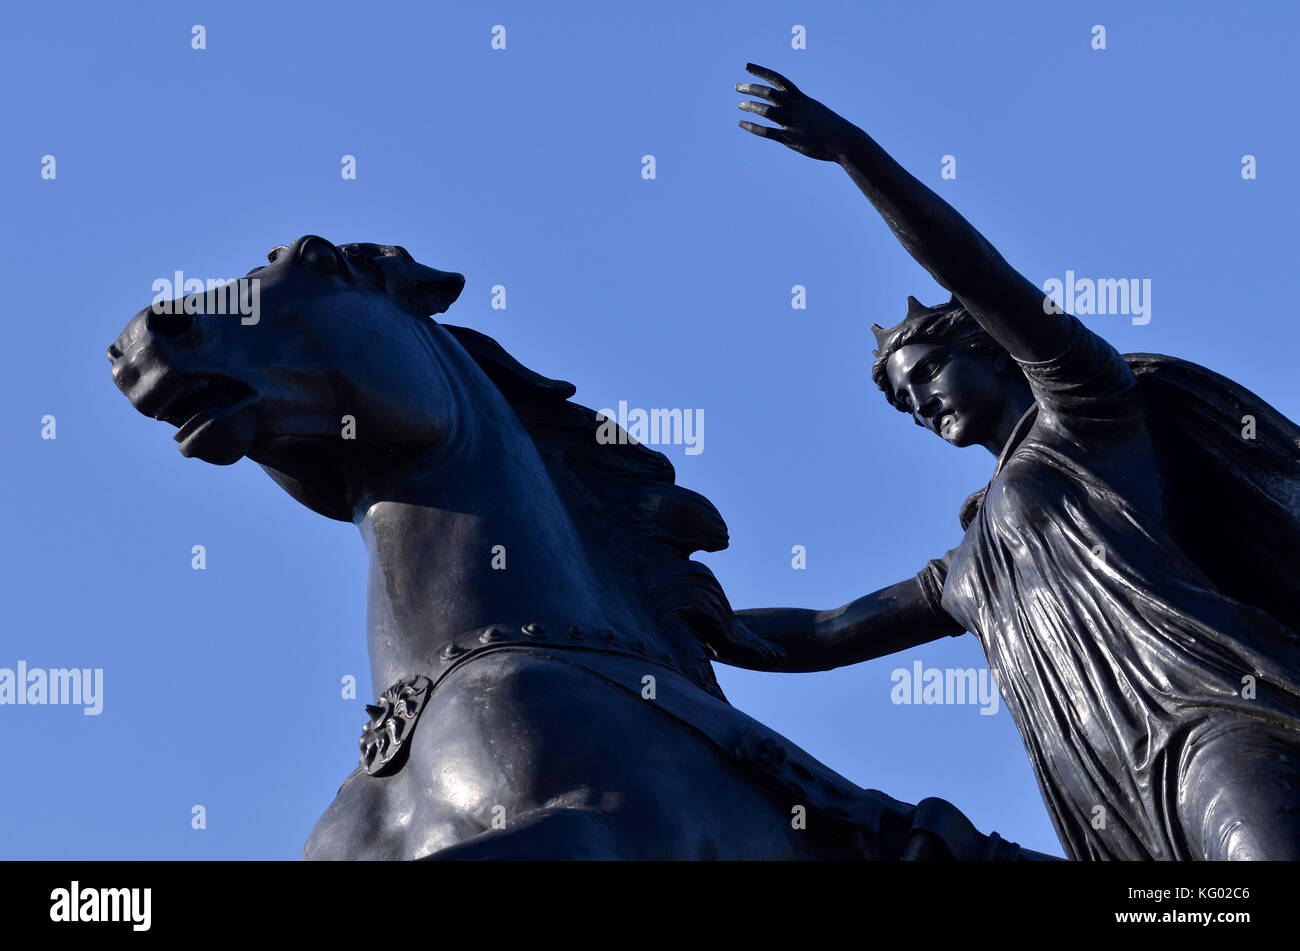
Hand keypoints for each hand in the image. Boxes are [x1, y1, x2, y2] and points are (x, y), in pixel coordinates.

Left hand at [736, 63, 857, 161]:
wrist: (845, 141)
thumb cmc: (831, 127)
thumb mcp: (815, 111)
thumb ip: (800, 107)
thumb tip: (789, 107)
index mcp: (802, 99)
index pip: (778, 80)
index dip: (761, 72)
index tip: (747, 66)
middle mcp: (796, 108)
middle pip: (769, 93)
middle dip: (751, 88)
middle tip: (737, 87)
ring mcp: (793, 123)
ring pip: (767, 110)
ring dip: (750, 106)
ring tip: (739, 105)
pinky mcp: (791, 139)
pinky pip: (767, 132)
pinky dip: (753, 127)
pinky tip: (742, 123)